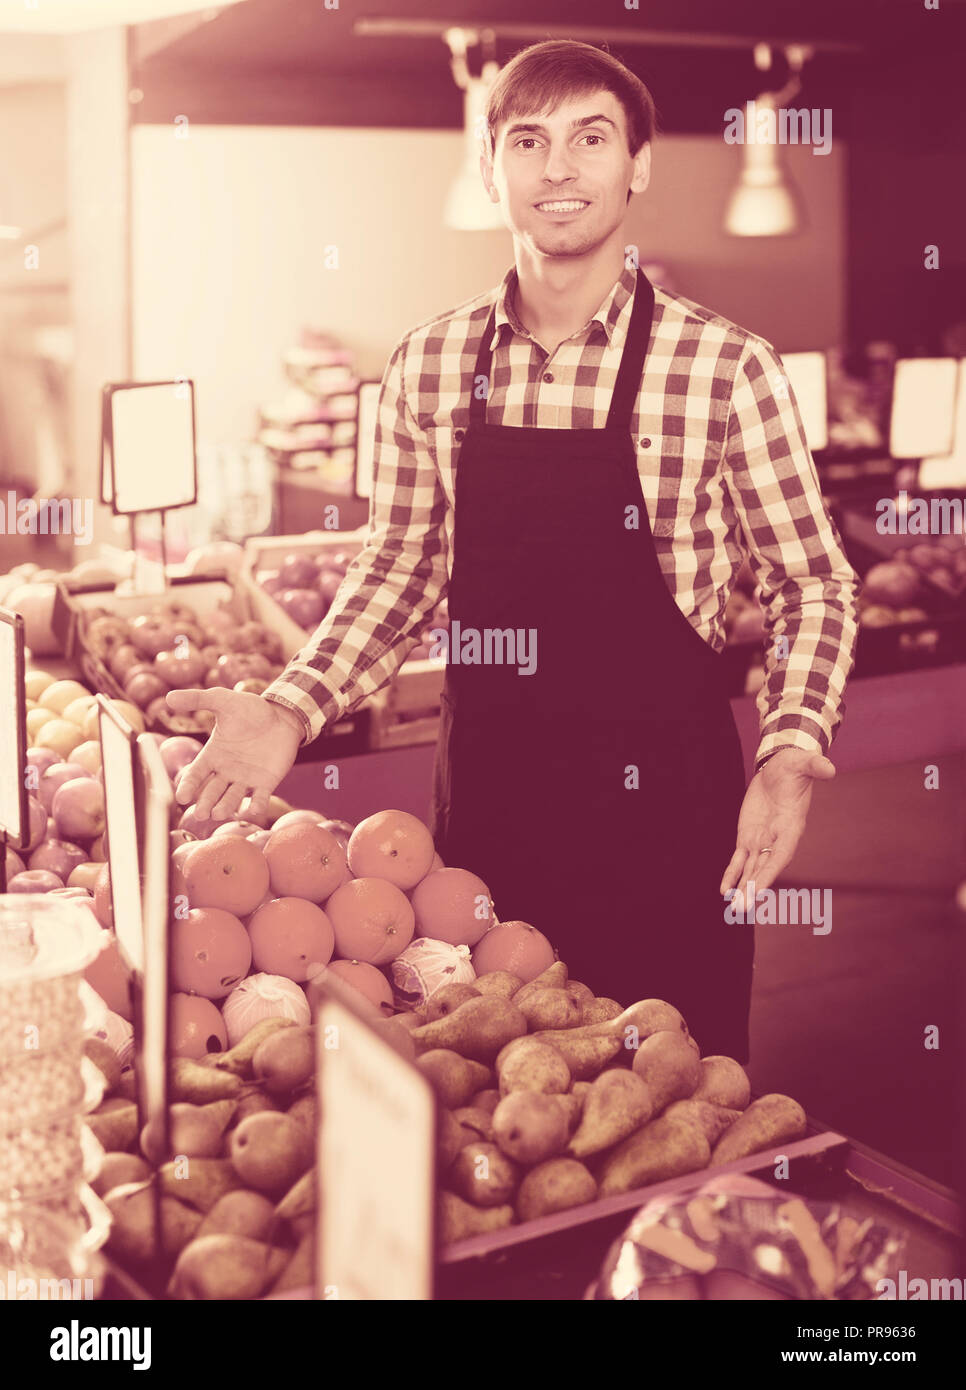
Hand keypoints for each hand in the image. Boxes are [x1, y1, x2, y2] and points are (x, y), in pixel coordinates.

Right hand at [165, 689, 303, 821]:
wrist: (282, 715)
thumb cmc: (250, 709)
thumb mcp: (223, 701)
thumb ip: (198, 700)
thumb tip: (170, 696)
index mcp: (213, 755)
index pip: (196, 774)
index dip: (188, 786)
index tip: (181, 797)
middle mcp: (226, 771)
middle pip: (212, 791)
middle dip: (205, 803)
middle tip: (200, 813)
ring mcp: (246, 779)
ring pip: (232, 797)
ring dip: (225, 806)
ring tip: (218, 813)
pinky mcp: (267, 783)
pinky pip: (260, 797)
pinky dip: (256, 805)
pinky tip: (252, 810)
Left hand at [720, 748, 835, 912]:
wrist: (779, 768)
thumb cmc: (794, 768)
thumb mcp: (802, 764)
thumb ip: (815, 768)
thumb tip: (829, 769)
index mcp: (791, 828)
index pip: (780, 854)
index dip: (769, 872)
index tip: (759, 889)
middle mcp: (777, 839)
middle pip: (764, 868)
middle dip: (753, 888)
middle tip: (741, 909)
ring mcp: (761, 840)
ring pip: (751, 869)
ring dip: (742, 888)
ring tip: (733, 908)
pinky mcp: (748, 837)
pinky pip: (739, 860)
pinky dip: (732, 874)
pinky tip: (724, 890)